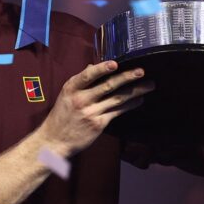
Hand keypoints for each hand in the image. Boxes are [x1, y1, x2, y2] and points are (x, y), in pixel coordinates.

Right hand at [37, 61, 154, 157]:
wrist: (54, 141)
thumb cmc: (61, 115)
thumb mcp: (66, 95)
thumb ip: (81, 81)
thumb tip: (93, 66)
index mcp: (71, 89)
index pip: (88, 76)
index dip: (101, 69)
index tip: (115, 63)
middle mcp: (81, 100)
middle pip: (107, 86)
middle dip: (127, 78)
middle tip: (141, 71)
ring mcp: (91, 113)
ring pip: (117, 99)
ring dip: (135, 91)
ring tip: (149, 85)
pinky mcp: (98, 124)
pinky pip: (117, 112)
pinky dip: (129, 105)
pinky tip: (139, 100)